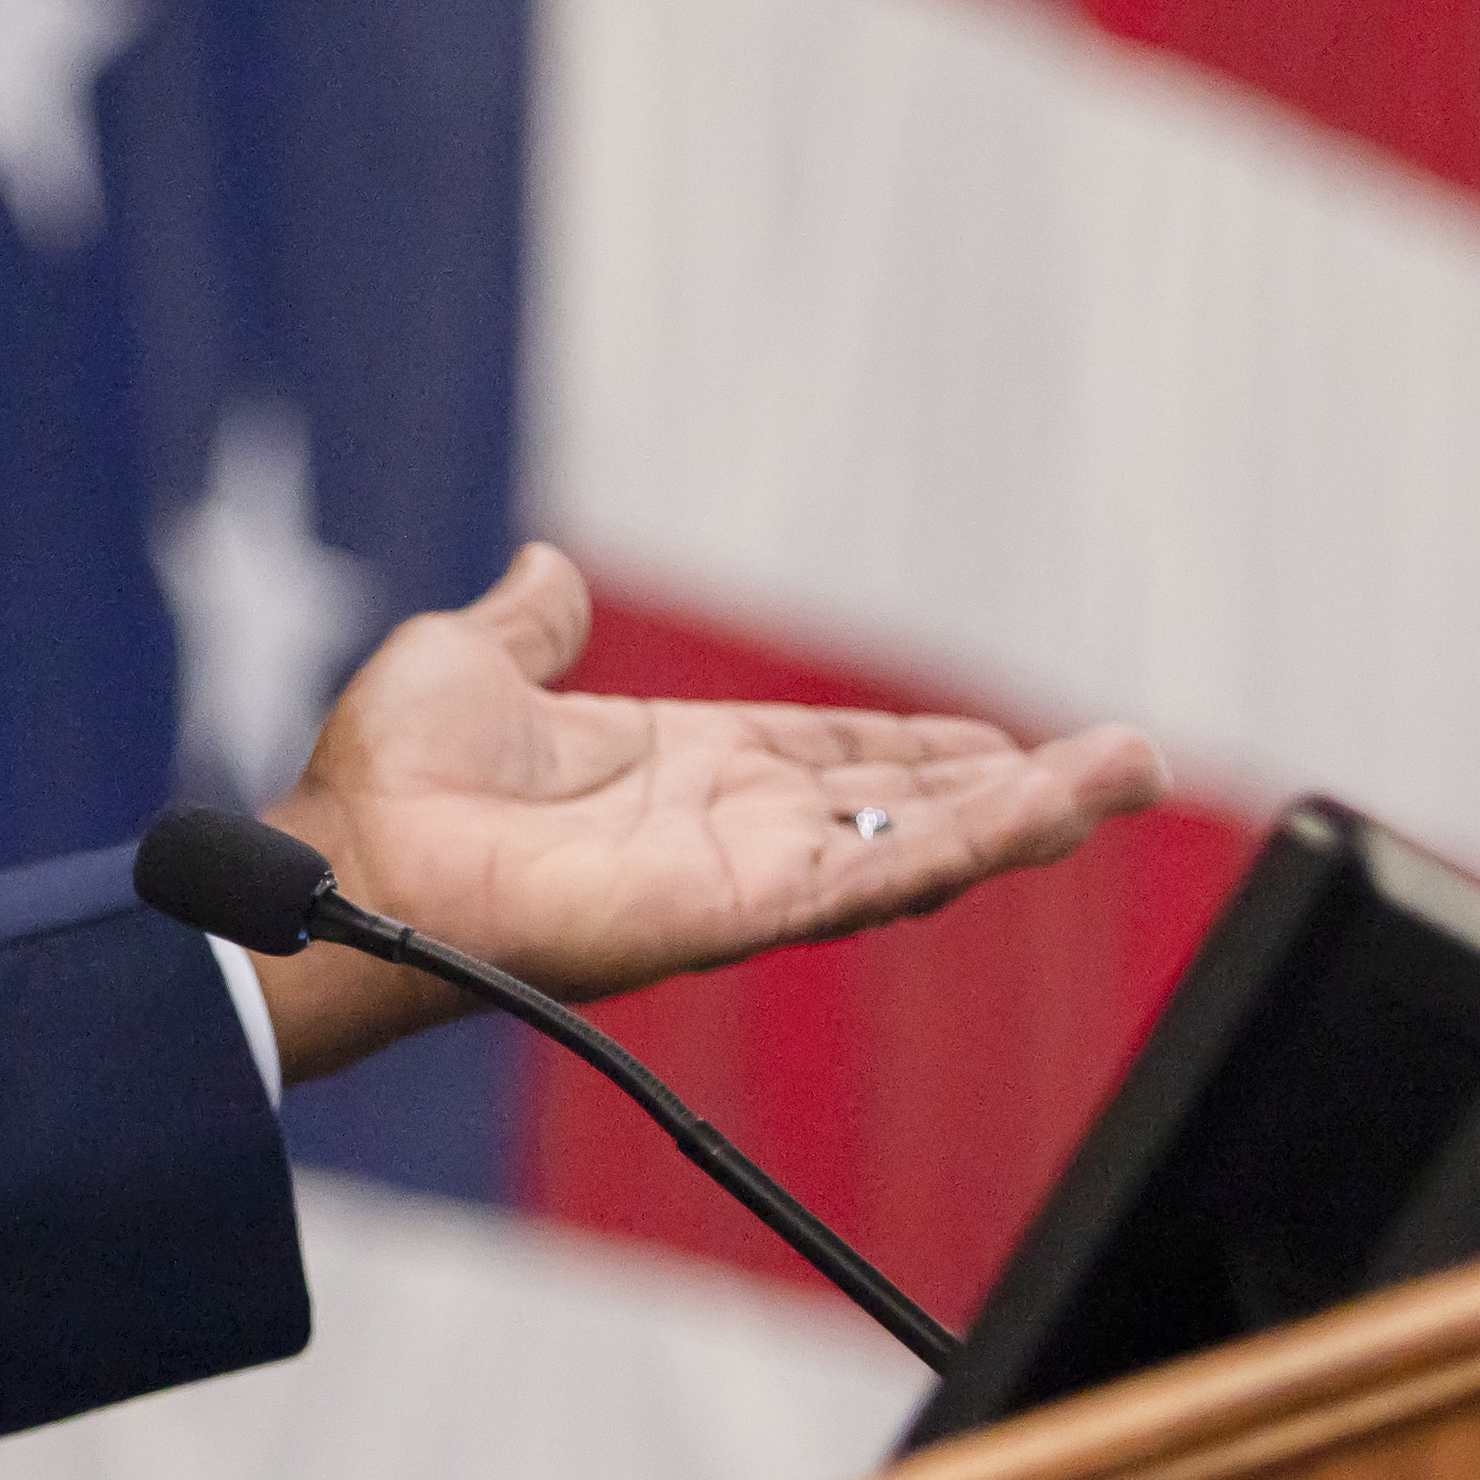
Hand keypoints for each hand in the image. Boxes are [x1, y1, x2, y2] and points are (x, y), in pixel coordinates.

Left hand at [244, 545, 1167, 1083]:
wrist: (346, 856)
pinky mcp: (741, 910)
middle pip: (899, 804)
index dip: (916, 745)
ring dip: (1029, 810)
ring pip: (917, 843)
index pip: (831, 755)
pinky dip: (973, 841)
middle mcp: (724, 827)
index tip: (1007, 736)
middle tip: (1121, 765)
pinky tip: (1054, 808)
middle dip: (1008, 788)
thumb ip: (528, 623)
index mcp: (677, 767)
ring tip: (1133, 772)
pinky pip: (878, 875)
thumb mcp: (470, 660)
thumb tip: (544, 569)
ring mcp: (740, 872)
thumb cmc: (385, 778)